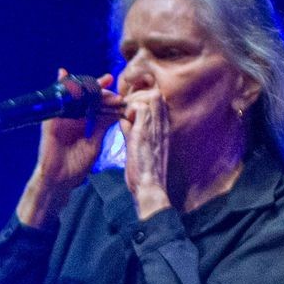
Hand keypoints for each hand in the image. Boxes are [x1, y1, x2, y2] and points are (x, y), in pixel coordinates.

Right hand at [17, 69, 121, 227]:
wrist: (59, 179)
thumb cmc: (77, 164)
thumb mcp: (95, 142)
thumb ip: (102, 125)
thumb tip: (118, 110)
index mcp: (86, 123)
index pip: (98, 105)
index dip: (109, 98)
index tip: (120, 94)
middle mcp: (75, 117)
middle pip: (86, 97)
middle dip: (97, 86)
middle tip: (108, 78)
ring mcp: (63, 117)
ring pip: (73, 95)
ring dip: (83, 84)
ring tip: (90, 76)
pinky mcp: (51, 119)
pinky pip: (56, 101)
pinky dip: (60, 88)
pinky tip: (64, 75)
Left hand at [122, 89, 172, 218]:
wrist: (149, 188)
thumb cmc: (143, 172)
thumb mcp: (138, 147)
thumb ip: (133, 131)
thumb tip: (124, 120)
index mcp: (162, 129)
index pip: (157, 101)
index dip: (142, 99)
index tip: (128, 108)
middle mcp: (162, 125)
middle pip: (157, 95)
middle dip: (139, 96)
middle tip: (123, 108)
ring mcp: (155, 127)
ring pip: (151, 96)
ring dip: (134, 101)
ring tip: (123, 114)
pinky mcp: (145, 132)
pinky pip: (140, 108)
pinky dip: (128, 109)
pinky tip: (121, 120)